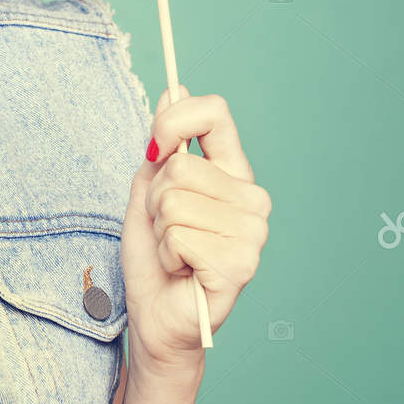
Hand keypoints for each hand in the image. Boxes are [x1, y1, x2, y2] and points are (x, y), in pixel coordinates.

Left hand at [120, 84, 270, 371]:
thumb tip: (174, 88)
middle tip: (166, 229)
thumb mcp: (150, 187)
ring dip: (161, 230)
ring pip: (176, 202)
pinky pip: (180, 236)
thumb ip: (165, 142)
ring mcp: (252, 232)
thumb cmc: (155, 255)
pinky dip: (168, 254)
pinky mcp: (241, 264)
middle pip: (182, 166)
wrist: (157, 316)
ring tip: (175, 251)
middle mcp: (252, 198)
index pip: (215, 113)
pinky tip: (183, 270)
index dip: (174, 121)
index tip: (153, 149)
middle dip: (155, 199)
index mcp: (234, 172)